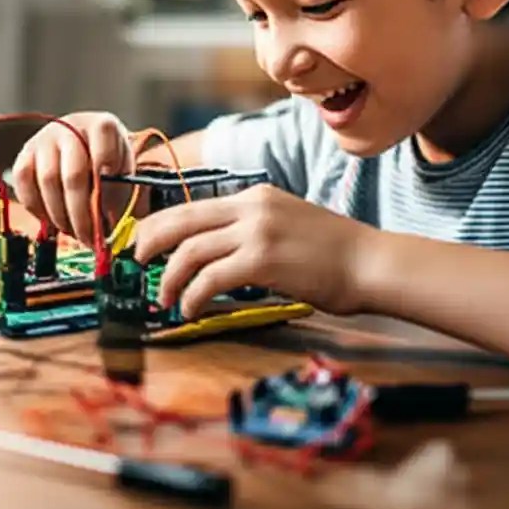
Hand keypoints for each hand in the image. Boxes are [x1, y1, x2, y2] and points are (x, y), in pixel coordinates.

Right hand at [12, 112, 133, 246]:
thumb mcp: (124, 170)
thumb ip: (120, 192)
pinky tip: (53, 221)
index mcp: (102, 125)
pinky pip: (24, 185)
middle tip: (90, 239)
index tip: (111, 209)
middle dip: (82, 215)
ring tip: (74, 233)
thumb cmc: (107, 161)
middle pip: (74, 176)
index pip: (104, 147)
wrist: (82, 142)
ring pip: (47, 183)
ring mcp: (44, 139)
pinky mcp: (25, 154)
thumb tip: (110, 224)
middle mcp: (70, 127)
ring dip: (61, 216)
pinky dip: (38, 209)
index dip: (108, 178)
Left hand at [134, 184, 375, 317]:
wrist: (373, 263)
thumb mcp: (289, 226)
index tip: (143, 245)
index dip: (160, 226)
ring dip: (170, 278)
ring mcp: (257, 231)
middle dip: (149, 243)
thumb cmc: (336, 255)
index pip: (193, 207)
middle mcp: (252, 207)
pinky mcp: (263, 260)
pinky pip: (210, 278)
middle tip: (135, 265)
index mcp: (256, 197)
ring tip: (164, 300)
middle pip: (181, 220)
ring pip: (190, 251)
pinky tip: (190, 310)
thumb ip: (253, 232)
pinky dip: (193, 296)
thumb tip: (217, 257)